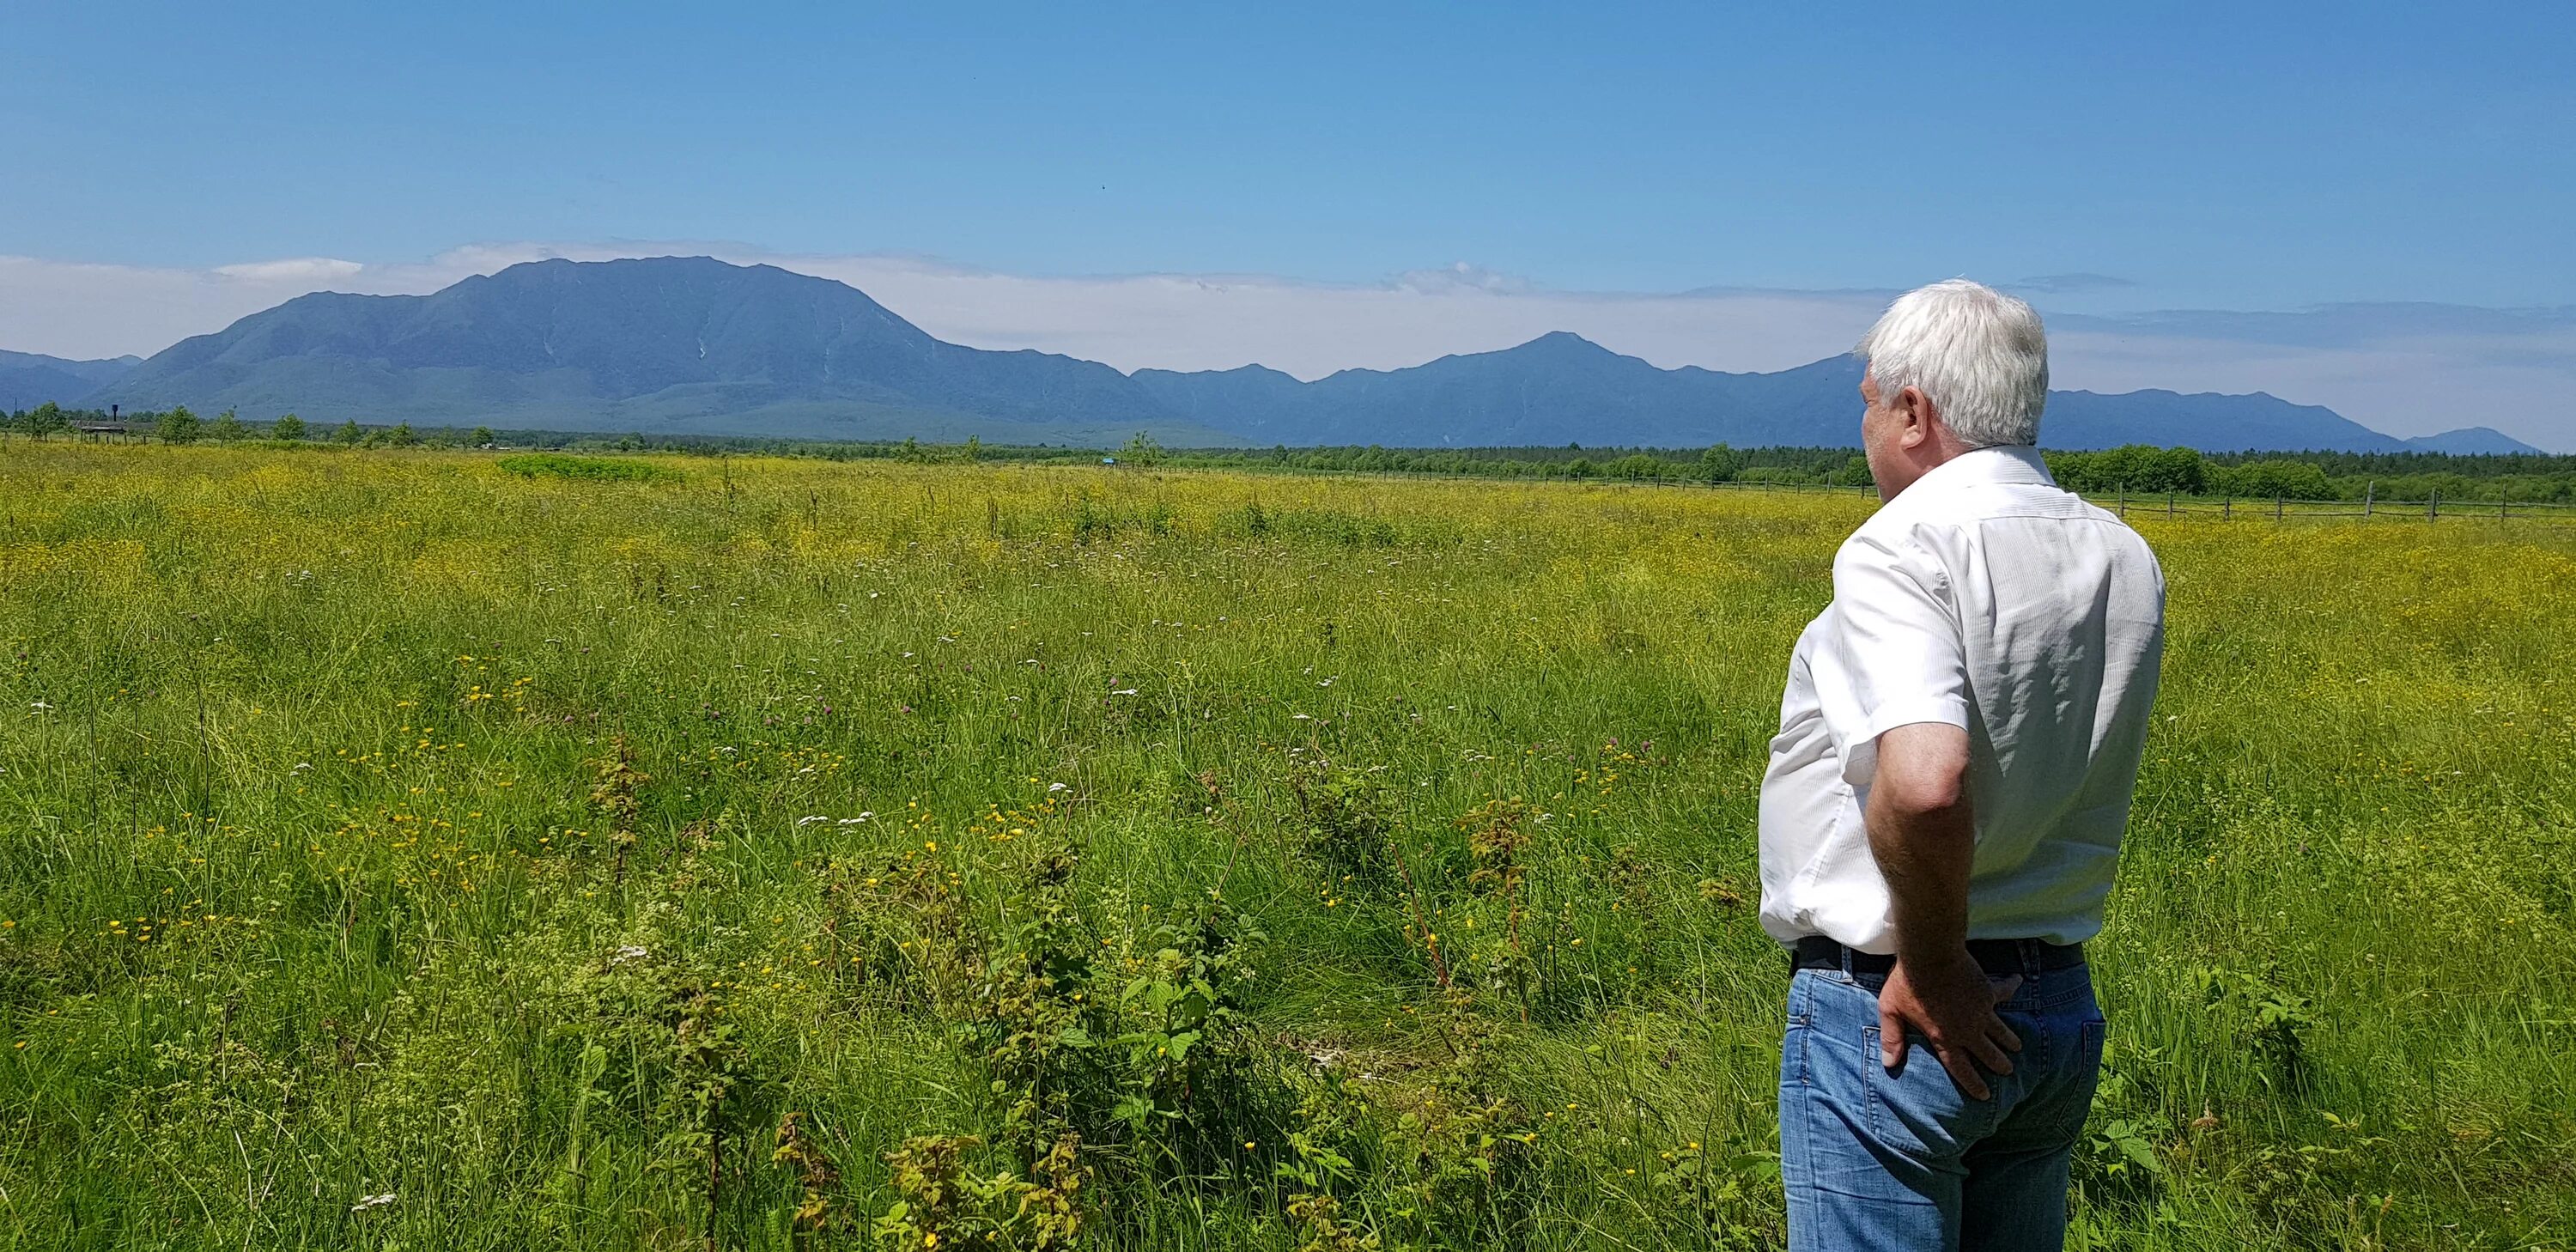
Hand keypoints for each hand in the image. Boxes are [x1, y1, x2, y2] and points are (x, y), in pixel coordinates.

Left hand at [1877, 953, 2022, 1098]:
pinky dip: (2011, 986)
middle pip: (1987, 1053)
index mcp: (1944, 1038)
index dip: (1973, 1083)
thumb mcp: (1891, 1012)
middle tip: (2007, 1071)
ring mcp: (1981, 1011)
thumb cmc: (1906, 984)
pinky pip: (2004, 991)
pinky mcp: (1987, 991)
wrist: (1928, 956)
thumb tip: (1889, 1064)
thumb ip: (1892, 1038)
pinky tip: (2018, 982)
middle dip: (1998, 1064)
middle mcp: (1967, 1030)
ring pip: (2001, 1031)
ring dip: (2009, 1039)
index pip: (1961, 1068)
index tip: (1985, 1095)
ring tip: (2017, 1046)